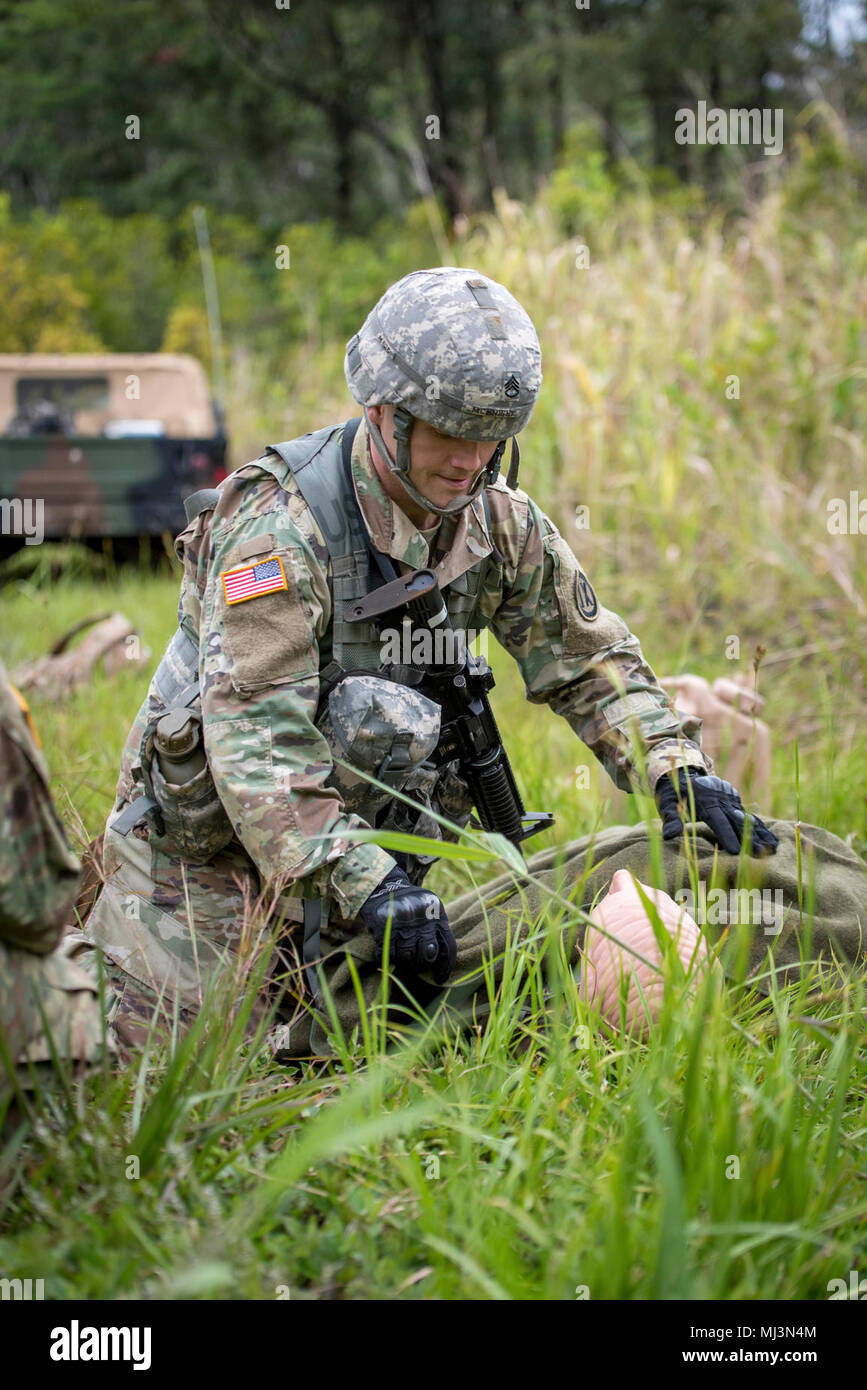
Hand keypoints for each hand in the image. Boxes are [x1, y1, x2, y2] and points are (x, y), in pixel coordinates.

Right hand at [358, 866, 456, 984]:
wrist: (385, 887)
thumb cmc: (412, 904)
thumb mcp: (431, 909)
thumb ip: (437, 929)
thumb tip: (440, 960)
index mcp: (438, 918)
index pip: (448, 948)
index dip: (445, 967)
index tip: (439, 979)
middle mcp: (423, 923)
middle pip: (427, 956)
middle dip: (422, 964)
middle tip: (416, 964)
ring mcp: (404, 926)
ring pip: (408, 958)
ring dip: (405, 962)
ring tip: (402, 958)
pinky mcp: (385, 929)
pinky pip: (389, 955)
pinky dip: (389, 958)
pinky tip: (389, 953)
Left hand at [654, 767, 778, 856]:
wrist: (685, 772)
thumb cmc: (674, 794)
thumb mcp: (667, 804)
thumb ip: (671, 820)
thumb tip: (668, 835)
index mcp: (706, 803)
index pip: (718, 822)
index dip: (727, 836)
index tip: (735, 851)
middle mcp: (722, 802)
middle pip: (737, 822)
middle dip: (750, 839)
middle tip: (761, 854)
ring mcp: (731, 801)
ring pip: (748, 819)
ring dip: (760, 834)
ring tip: (774, 849)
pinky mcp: (736, 802)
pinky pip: (750, 817)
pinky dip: (761, 829)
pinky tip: (772, 841)